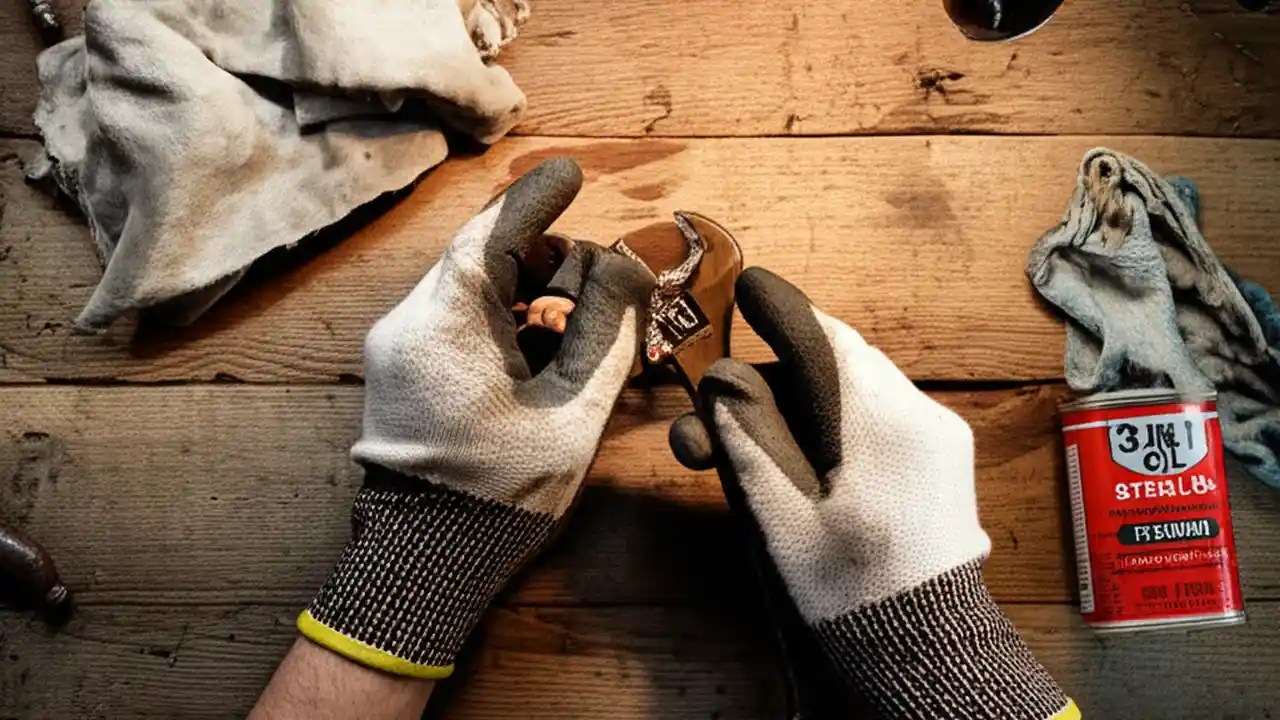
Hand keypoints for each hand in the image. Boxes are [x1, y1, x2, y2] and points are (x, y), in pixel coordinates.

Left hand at [299, 158, 653, 678]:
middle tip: (600, 280)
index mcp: (444, 325)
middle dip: (545, 257)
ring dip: (527, 291)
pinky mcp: (401, 369)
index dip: (537, 199)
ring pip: (471, 289)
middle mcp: (408, 323)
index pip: (492, 234)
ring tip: (577, 323)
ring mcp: (398, 347)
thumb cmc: (499, 495)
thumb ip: (604, 334)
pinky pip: (457, 320)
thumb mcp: (570, 413)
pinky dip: (503, 319)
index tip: (572, 171)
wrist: (423, 566)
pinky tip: (541, 350)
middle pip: (484, 259)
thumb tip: (628, 271)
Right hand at [670, 268, 1074, 719]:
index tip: (746, 287)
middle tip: (712, 408)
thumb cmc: (850, 592)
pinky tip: (794, 459)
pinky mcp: (942, 463)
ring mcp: (941, 441)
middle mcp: (925, 419)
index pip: (828, 341)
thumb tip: (722, 381)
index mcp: (888, 427)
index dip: (783, 311)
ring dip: (797, 406)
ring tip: (738, 447)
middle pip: (838, 366)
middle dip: (772, 379)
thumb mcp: (784, 521)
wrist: (926, 652)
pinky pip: (879, 418)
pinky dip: (831, 424)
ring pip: (856, 392)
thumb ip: (752, 443)